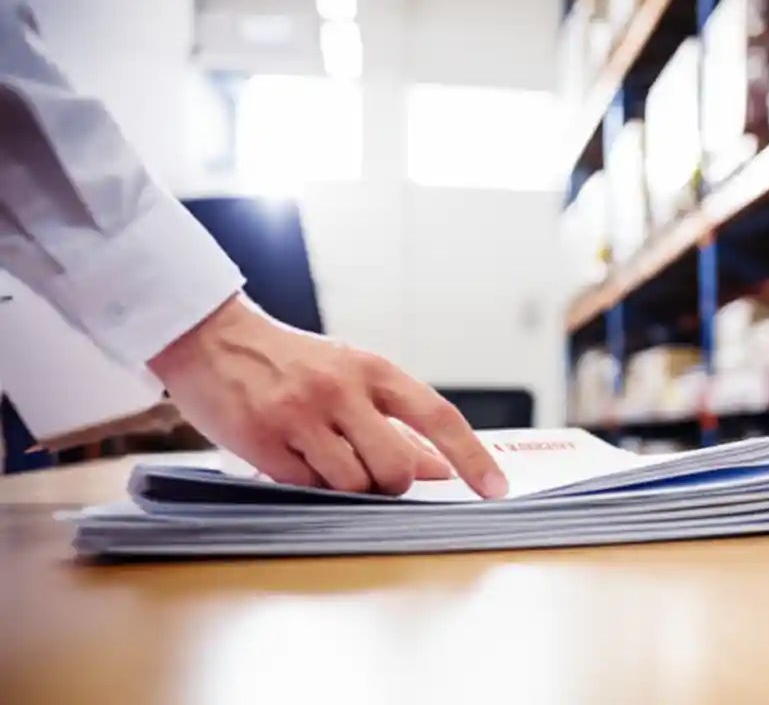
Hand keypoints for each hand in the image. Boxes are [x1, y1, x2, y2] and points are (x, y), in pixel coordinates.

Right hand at [147, 295, 507, 497]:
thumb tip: (440, 469)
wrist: (212, 339)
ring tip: (324, 459)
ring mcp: (301, 416)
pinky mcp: (263, 442)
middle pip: (395, 467)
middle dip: (392, 485)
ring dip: (347, 488)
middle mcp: (341, 389)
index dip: (472, 456)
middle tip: (373, 475)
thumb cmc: (292, 363)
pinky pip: (307, 488)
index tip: (496, 488)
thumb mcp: (350, 377)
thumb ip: (394, 421)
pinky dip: (311, 486)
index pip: (438, 416)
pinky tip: (295, 459)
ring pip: (352, 485)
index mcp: (373, 369)